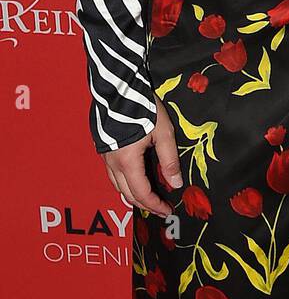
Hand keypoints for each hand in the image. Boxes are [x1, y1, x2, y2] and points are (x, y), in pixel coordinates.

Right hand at [103, 99, 182, 216]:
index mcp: (127, 162)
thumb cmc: (142, 107)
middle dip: (144, 205)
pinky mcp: (103, 148)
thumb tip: (176, 183)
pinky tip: (133, 180)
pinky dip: (124, 183)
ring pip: (117, 185)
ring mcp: (105, 156)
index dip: (155, 205)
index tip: (167, 211)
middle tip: (160, 209)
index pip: (141, 193)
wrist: (117, 87)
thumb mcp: (163, 132)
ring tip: (148, 199)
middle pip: (127, 194)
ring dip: (132, 195)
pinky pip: (112, 174)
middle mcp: (112, 163)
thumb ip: (169, 159)